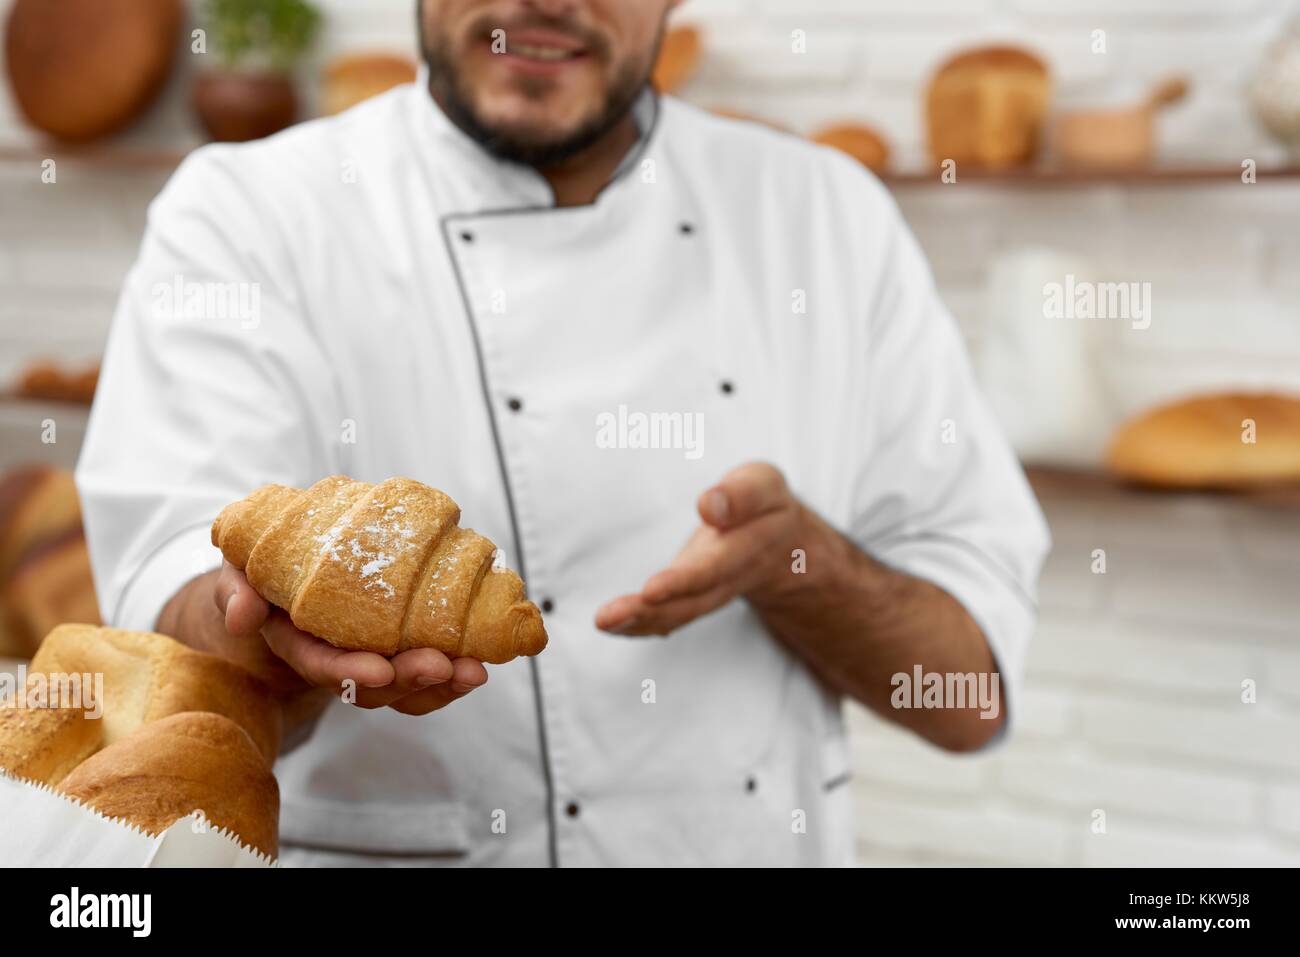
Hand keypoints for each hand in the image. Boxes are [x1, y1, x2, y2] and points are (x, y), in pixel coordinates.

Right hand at [211, 562, 487, 714]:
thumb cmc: (262, 575)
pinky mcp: (400, 649)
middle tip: (442, 665)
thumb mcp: (237, 577)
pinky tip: (481, 660)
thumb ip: (235, 592)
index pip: (324, 667)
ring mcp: (372, 658)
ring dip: (442, 684)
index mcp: (299, 645)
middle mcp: (338, 661)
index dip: (350, 671)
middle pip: (375, 684)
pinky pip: (427, 672)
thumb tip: (241, 614)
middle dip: (409, 678)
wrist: (287, 578)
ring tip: (474, 671)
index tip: (378, 669)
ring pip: (407, 686)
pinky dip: (453, 672)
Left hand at [594, 462, 806, 636]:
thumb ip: (741, 495)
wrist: (786, 552)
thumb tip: (709, 506)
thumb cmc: (764, 506)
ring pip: (679, 613)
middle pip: (693, 598)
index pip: (718, 564)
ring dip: (640, 620)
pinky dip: (639, 626)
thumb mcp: (764, 486)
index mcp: (752, 545)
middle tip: (608, 616)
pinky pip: (670, 618)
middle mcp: (731, 577)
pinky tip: (610, 625)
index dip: (685, 580)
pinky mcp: (695, 599)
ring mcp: (713, 593)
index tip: (650, 589)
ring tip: (603, 620)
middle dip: (654, 608)